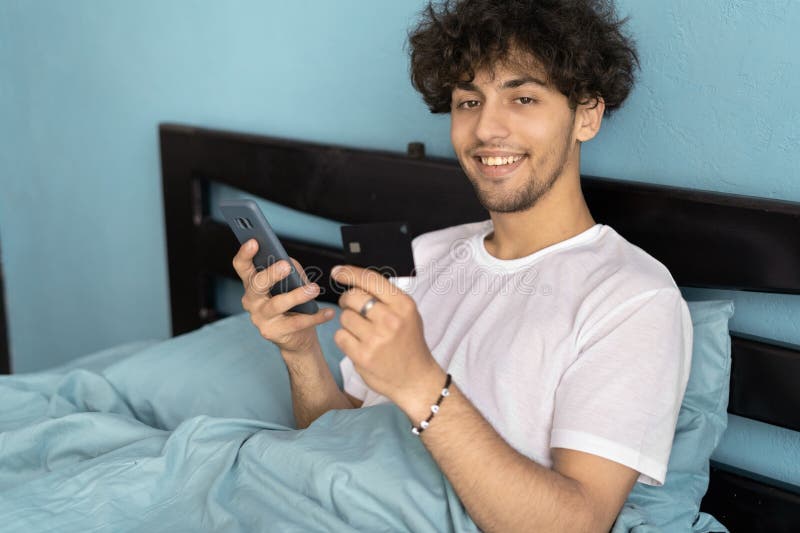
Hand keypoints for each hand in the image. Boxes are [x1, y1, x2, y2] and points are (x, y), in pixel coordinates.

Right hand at [233, 239, 334, 353]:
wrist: (296, 337)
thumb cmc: (293, 304)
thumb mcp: (291, 283)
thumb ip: (289, 270)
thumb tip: (289, 262)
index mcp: (252, 284)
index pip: (242, 266)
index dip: (245, 254)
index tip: (254, 242)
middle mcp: (251, 300)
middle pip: (257, 284)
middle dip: (271, 273)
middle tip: (285, 265)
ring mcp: (259, 318)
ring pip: (276, 304)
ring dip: (297, 295)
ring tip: (314, 289)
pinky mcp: (272, 333)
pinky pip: (295, 323)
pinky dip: (314, 317)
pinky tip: (328, 312)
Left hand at [331, 265, 443, 412]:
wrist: (415, 378)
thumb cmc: (409, 343)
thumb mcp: (407, 314)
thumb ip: (385, 297)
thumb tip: (354, 280)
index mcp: (403, 305)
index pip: (371, 279)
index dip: (350, 273)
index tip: (337, 272)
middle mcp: (390, 319)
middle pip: (352, 297)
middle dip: (348, 301)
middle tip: (353, 308)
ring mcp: (376, 338)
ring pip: (344, 317)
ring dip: (348, 322)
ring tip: (363, 332)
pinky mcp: (362, 356)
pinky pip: (340, 336)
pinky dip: (345, 339)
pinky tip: (358, 344)